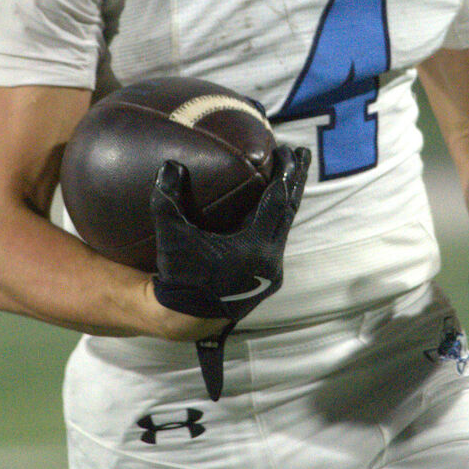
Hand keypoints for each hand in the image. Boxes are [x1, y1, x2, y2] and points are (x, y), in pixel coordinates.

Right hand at [151, 146, 308, 398]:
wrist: (188, 318)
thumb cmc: (180, 277)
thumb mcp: (171, 238)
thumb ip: (166, 200)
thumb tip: (170, 166)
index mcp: (255, 247)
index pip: (278, 202)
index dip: (284, 174)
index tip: (287, 150)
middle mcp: (271, 259)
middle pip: (290, 211)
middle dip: (296, 180)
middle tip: (301, 152)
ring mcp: (273, 271)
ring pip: (286, 227)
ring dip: (289, 200)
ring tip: (291, 176)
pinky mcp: (269, 278)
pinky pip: (278, 239)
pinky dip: (279, 218)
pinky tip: (276, 206)